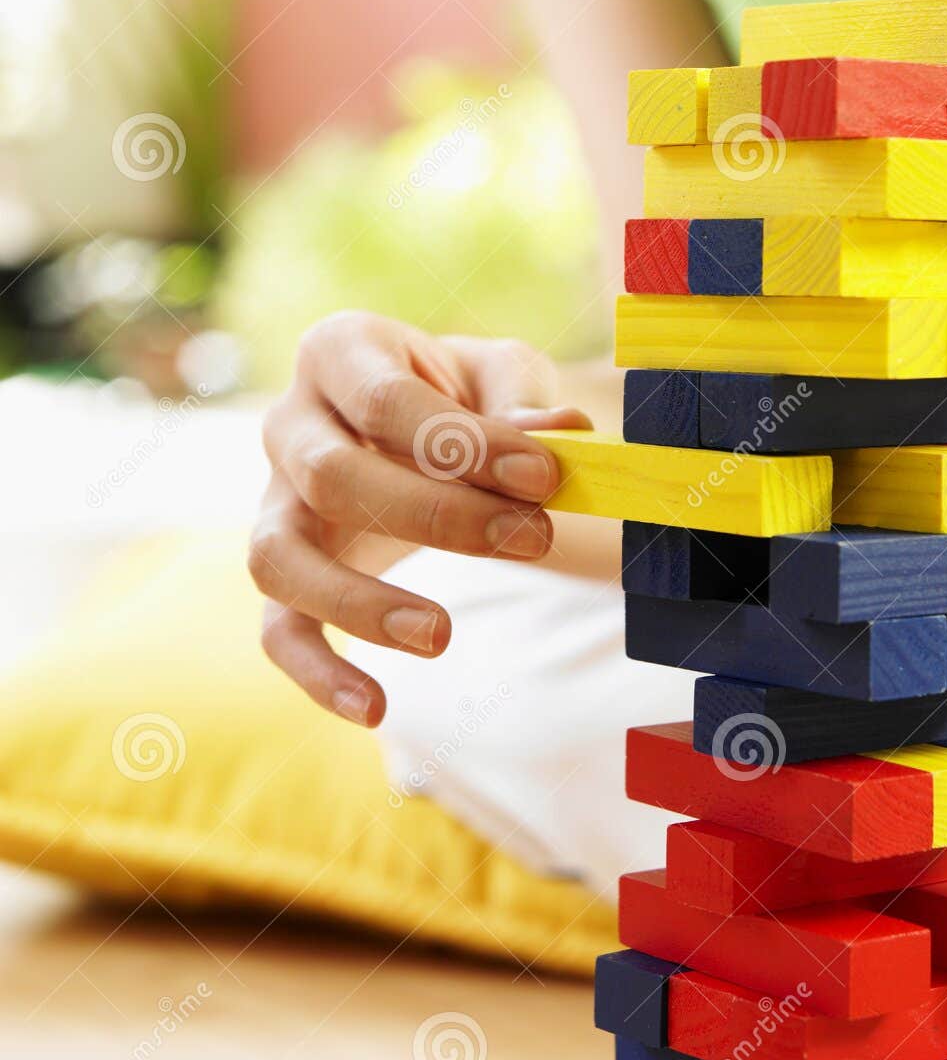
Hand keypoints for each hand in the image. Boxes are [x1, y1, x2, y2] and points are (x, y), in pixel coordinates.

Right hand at [250, 312, 588, 726]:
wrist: (426, 425)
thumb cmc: (462, 392)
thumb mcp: (500, 375)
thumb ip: (521, 402)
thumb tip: (561, 430)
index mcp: (338, 350)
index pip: (385, 400)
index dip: (464, 443)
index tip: (544, 478)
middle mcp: (289, 422)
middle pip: (333, 475)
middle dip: (438, 517)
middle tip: (533, 540)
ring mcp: (273, 501)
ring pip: (278, 557)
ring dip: (358, 601)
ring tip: (442, 637)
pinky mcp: (284, 573)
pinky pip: (278, 628)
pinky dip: (316, 673)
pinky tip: (375, 709)